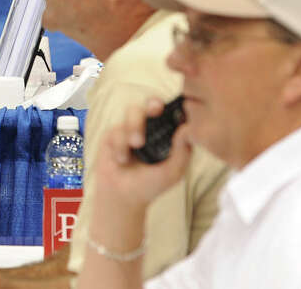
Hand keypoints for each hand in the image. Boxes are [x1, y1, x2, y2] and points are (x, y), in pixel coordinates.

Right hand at [92, 98, 192, 214]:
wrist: (122, 196)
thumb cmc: (150, 185)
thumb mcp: (172, 172)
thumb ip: (182, 152)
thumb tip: (187, 129)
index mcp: (165, 135)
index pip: (170, 113)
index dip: (173, 107)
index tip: (177, 106)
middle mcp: (148, 128)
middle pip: (151, 104)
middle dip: (153, 104)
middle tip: (156, 109)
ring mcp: (130, 129)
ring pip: (132, 111)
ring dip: (134, 125)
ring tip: (136, 144)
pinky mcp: (112, 134)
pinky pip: (116, 129)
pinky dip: (120, 145)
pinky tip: (121, 159)